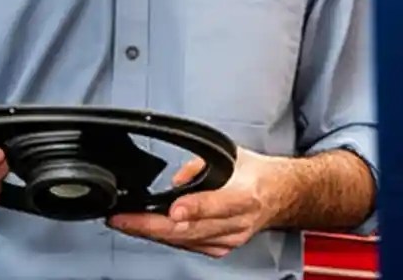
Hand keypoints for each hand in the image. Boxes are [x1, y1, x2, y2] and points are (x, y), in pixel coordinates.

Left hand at [107, 147, 287, 257]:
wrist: (280, 196)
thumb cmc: (255, 174)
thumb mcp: (231, 154)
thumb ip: (202, 163)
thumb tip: (178, 179)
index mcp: (246, 195)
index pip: (218, 204)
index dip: (194, 208)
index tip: (173, 210)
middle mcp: (239, 222)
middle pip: (193, 229)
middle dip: (151, 225)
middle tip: (122, 218)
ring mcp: (230, 239)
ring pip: (186, 241)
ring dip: (151, 233)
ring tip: (123, 223)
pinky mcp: (222, 247)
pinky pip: (188, 245)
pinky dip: (163, 238)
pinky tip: (143, 230)